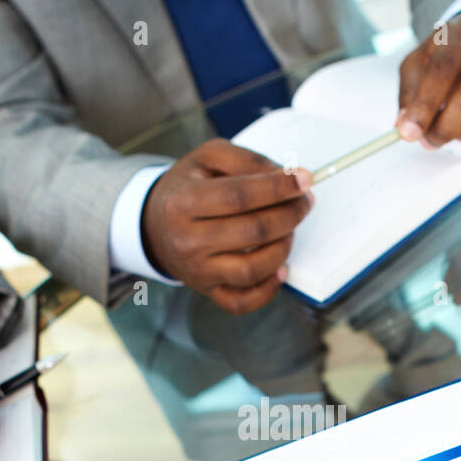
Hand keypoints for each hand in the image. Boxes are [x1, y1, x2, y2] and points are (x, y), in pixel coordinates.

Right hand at [142, 138, 312, 314]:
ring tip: (289, 229)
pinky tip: (280, 268)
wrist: (156, 226)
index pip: (238, 196)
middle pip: (252, 232)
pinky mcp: (207, 291)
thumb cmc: (188, 188)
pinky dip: (269, 289)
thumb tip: (288, 178)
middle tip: (303, 203)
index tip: (305, 181)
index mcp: (182, 202)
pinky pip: (242, 302)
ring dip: (283, 248)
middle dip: (289, 215)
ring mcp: (197, 271)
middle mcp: (186, 241)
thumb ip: (246, 160)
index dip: (277, 188)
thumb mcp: (207, 158)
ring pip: (251, 269)